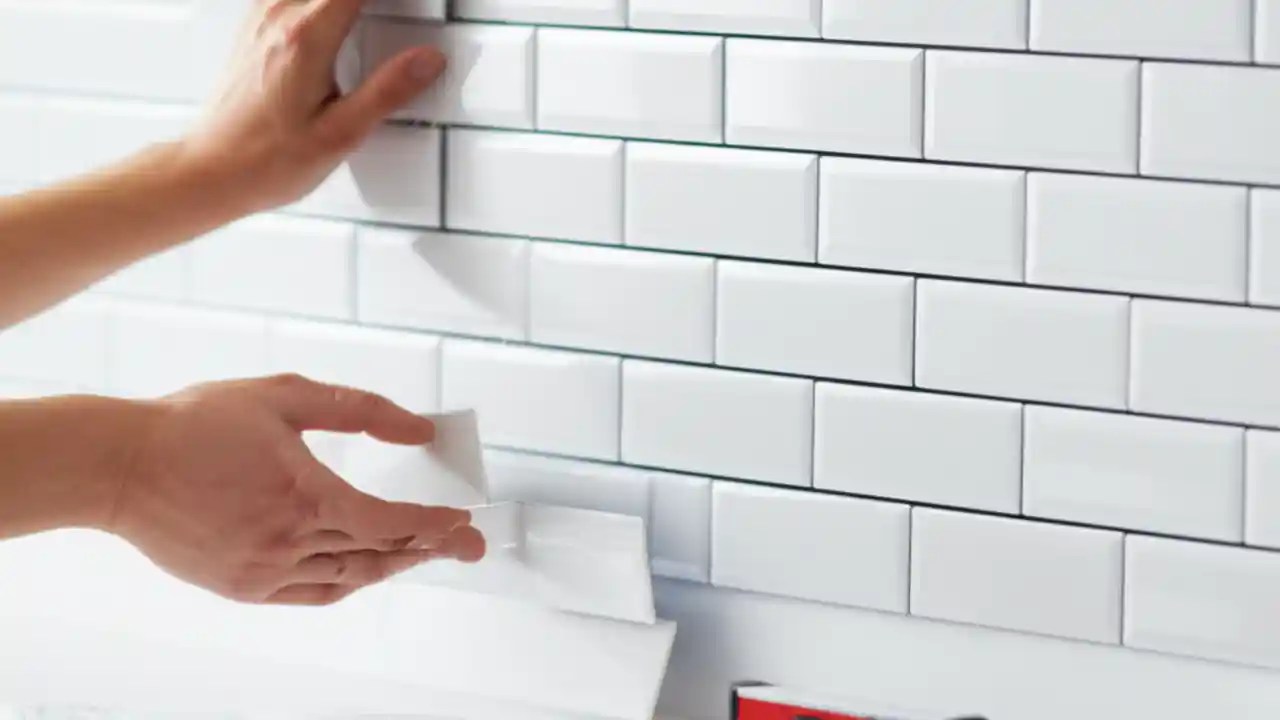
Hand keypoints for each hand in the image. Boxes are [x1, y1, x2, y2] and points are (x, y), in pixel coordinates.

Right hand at [109, 374, 484, 605]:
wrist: (119, 466)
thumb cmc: (196, 424)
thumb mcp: (284, 397)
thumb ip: (360, 410)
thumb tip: (418, 427)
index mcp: (305, 497)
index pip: (391, 524)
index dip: (433, 524)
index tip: (463, 520)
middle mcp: (289, 544)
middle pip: (380, 555)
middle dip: (431, 548)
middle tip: (470, 546)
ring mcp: (264, 572)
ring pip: (349, 579)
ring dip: (392, 566)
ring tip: (425, 553)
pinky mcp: (242, 587)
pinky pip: (312, 594)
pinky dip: (347, 583)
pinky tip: (365, 570)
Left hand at [181, 0, 445, 212]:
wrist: (212, 171)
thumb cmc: (267, 160)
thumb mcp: (341, 134)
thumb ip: (388, 91)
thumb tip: (427, 60)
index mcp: (307, 38)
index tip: (414, 5)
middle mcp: (278, 17)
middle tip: (400, 11)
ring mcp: (261, 19)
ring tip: (369, 15)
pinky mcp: (254, 29)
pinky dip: (319, 0)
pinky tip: (333, 14)